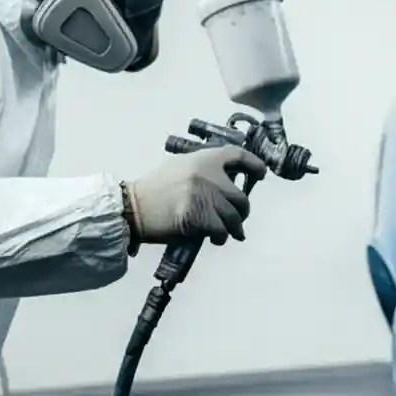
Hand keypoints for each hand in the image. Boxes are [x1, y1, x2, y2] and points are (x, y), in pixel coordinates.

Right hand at [124, 146, 267, 245]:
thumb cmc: (155, 189)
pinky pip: (221, 230)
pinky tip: (215, 239)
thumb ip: (204, 170)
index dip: (254, 165)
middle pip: (241, 196)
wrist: (134, 207)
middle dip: (243, 212)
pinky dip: (221, 237)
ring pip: (233, 217)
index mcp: (204, 158)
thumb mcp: (180, 167)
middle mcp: (208, 174)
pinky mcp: (199, 217)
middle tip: (239, 219)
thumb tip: (229, 181)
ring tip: (229, 234)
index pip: (238, 156)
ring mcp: (204, 196)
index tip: (261, 174)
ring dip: (234, 228)